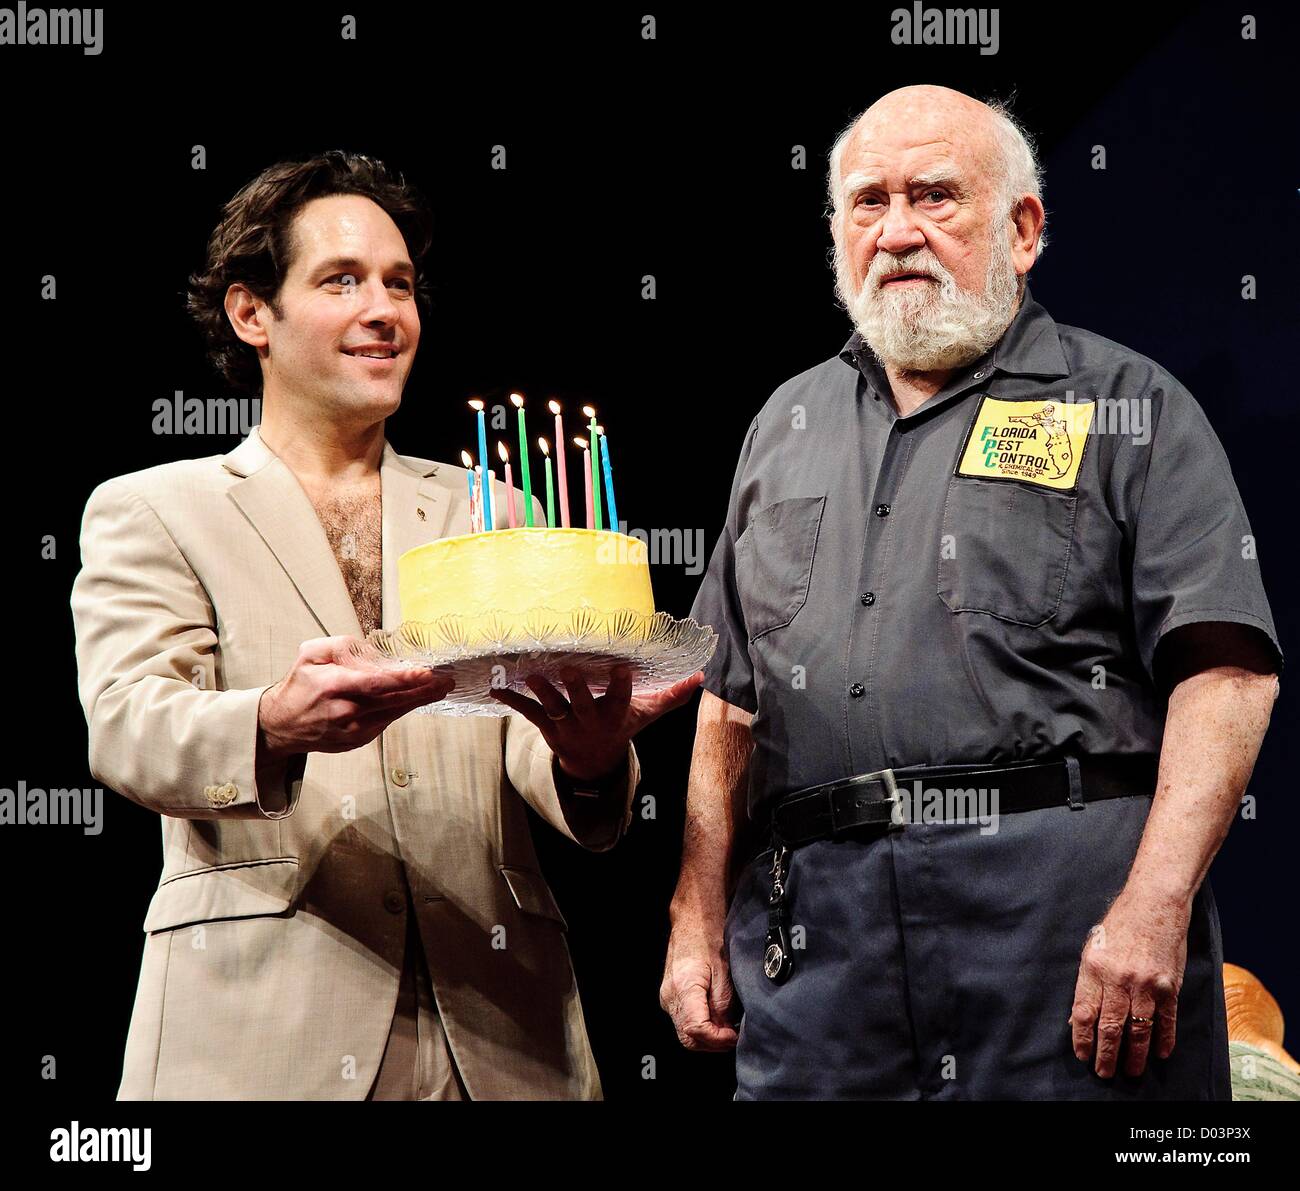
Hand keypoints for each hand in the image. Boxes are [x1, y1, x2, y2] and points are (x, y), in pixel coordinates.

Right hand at [258, 635, 454, 757]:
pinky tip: (414, 699)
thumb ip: (343, 647)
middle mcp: (346, 711)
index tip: (427, 673)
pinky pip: (386, 722)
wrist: (281, 725)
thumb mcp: (312, 654)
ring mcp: (353, 730)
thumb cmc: (300, 685)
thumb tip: (374, 654)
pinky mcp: (358, 741)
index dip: (405, 679)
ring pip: (394, 713)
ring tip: (440, 687)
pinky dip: (401, 710)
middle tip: (447, 680)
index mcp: (334, 686)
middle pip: (394, 700)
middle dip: (424, 690)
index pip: (377, 683)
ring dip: (419, 700)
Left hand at [488, 665, 703, 781]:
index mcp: (615, 716)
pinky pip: (528, 713)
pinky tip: (495, 688)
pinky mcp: (546, 727)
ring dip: (541, 691)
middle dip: (576, 688)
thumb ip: (672, 696)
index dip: (622, 686)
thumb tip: (700, 677)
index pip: (621, 700)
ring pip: (553, 708)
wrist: (592, 763)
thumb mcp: (647, 715)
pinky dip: (512, 700)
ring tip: (530, 674)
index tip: (623, 667)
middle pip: (582, 704)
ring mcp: (566, 726)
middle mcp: (590, 721)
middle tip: (568, 668)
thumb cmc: (621, 727)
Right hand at [660, 906, 738, 1050]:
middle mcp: (670, 995)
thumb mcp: (724, 971)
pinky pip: (683, 1022)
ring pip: (685, 1033)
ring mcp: (667, 997)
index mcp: (684, 986)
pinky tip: (715, 1019)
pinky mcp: (670, 997)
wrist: (693, 921)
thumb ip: (723, 1004)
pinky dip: (700, 1027)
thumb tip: (724, 1029)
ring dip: (707, 1038)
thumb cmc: (708, 938)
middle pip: (688, 1037)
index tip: (733, 1035)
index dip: (717, 1039)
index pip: (696, 1029)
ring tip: (726, 1029)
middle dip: (713, 1043)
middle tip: (733, 1036)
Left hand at [1069, 887, 1189, 1077]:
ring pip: (1138, 1030)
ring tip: (1130, 1071)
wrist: (1154, 904)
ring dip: (1134, 1055)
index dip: (1081, 1038)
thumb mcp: (1093, 947)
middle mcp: (1119, 978)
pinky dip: (1164, 1039)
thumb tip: (1079, 1016)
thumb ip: (1088, 982)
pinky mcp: (1170, 986)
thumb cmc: (1120, 924)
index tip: (1082, 1054)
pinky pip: (1166, 1020)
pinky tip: (1161, 1053)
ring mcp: (1146, 984)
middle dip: (1106, 1054)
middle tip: (1104, 1073)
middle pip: (1110, 1027)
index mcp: (1094, 968)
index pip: (1084, 1012)